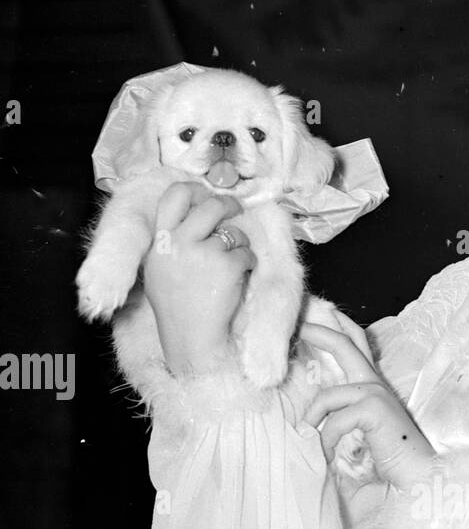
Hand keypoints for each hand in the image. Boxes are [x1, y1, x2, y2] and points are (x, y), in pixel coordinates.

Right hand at [142, 182, 256, 375]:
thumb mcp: (159, 270)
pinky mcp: (227, 266)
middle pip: (210, 205)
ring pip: (233, 232)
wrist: (190, 338)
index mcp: (160, 242)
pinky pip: (246, 253)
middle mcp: (180, 242)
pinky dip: (249, 263)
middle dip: (228, 205)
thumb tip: (194, 215)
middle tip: (236, 210)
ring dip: (240, 244)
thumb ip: (170, 242)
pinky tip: (241, 278)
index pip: (174, 196)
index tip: (206, 194)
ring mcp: (204, 253)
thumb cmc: (177, 308)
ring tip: (235, 264)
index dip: (195, 190)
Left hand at [300, 324, 435, 491]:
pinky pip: (335, 420)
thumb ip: (343, 417)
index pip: (357, 346)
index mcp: (374, 387)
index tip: (315, 320)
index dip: (338, 328)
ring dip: (312, 422)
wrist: (418, 476)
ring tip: (308, 443)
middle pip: (346, 345)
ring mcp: (376, 394)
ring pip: (328, 396)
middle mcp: (376, 384)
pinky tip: (327, 457)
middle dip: (320, 332)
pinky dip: (326, 441)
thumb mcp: (361, 432)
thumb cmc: (391, 460)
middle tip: (298, 327)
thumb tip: (309, 420)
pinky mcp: (374, 408)